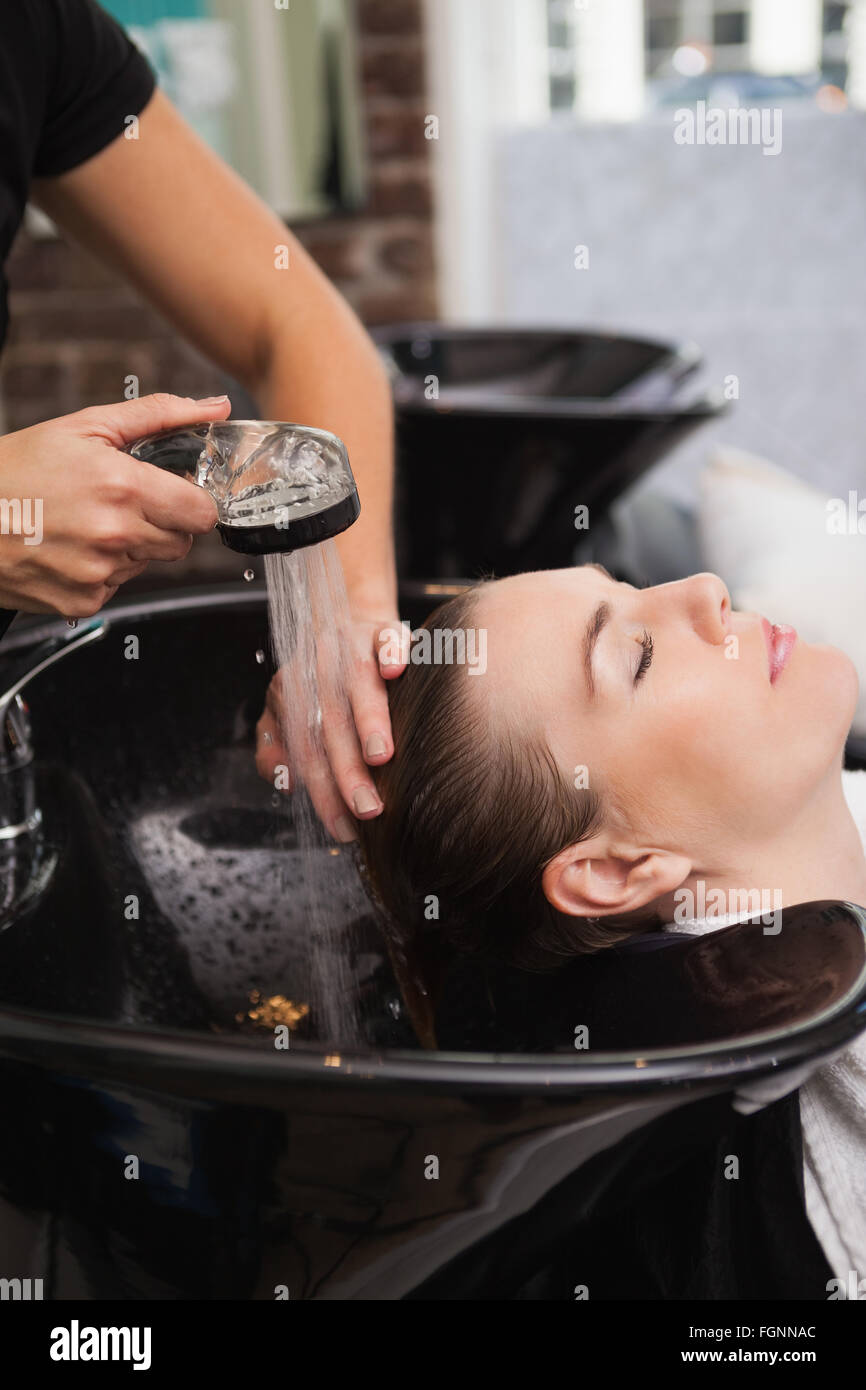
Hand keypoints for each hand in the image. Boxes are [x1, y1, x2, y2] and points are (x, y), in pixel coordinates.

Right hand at [0, 392, 231, 615]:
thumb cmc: (14, 470)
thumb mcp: (85, 427)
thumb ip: (159, 416)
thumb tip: (214, 407)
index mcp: (122, 487)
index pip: (203, 513)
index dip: (194, 501)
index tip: (177, 493)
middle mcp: (114, 535)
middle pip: (181, 543)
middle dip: (163, 522)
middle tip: (122, 503)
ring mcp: (98, 573)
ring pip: (148, 564)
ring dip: (131, 546)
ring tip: (86, 522)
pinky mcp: (82, 601)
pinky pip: (117, 587)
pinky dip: (102, 570)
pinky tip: (72, 547)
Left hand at [255, 603, 407, 840]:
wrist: (349, 630)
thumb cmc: (323, 686)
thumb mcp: (287, 715)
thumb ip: (275, 749)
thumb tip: (283, 780)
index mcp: (291, 693)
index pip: (304, 749)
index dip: (322, 791)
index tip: (343, 827)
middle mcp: (316, 669)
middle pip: (329, 722)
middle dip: (347, 769)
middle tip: (367, 808)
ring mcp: (348, 645)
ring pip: (357, 681)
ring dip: (368, 718)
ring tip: (381, 755)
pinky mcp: (381, 629)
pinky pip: (387, 637)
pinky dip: (391, 651)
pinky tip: (396, 671)